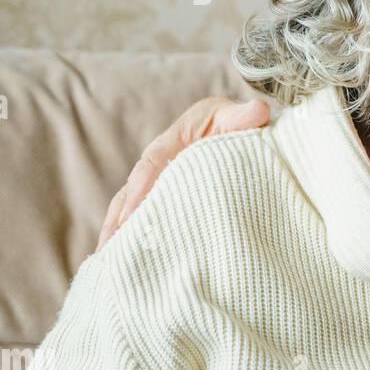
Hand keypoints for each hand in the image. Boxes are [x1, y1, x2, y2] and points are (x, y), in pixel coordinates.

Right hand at [97, 97, 270, 247]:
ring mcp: (158, 181)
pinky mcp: (165, 196)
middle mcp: (158, 161)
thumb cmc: (236, 120)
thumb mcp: (239, 116)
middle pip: (131, 190)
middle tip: (110, 248)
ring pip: (130, 205)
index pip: (152, 164)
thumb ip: (247, 115)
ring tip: (110, 260)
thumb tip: (259, 109)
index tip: (133, 214)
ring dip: (119, 230)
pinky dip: (131, 234)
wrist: (236, 126)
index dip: (141, 188)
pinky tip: (125, 258)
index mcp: (173, 140)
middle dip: (120, 218)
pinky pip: (144, 214)